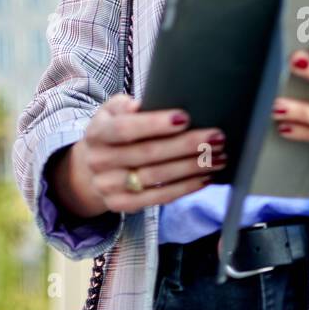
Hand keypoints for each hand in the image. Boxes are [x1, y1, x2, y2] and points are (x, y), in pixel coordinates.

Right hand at [75, 94, 227, 213]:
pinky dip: (185, 188)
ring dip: (192, 167)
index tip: (185, 117)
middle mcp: (100, 161)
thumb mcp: (110, 112)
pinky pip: (158, 198)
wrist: (90, 170)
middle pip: (148, 154)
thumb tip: (140, 105)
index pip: (125, 128)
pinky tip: (204, 177)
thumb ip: (124, 105)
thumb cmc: (111, 133)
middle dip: (186, 145)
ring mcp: (110, 187)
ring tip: (218, 158)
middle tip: (216, 138)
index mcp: (96, 133)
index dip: (155, 124)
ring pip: (157, 177)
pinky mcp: (122, 205)